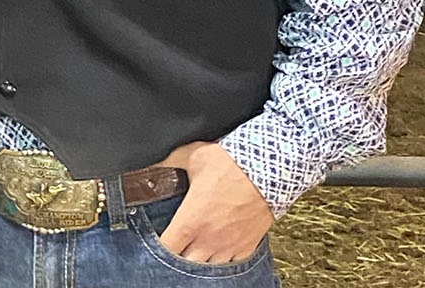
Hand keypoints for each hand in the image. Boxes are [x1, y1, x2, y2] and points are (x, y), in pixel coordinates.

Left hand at [153, 141, 273, 264]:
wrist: (271, 170)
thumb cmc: (232, 163)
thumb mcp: (192, 156)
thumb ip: (169, 163)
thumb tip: (153, 163)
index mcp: (190, 220)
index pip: (167, 248)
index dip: (158, 246)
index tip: (158, 237)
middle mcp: (209, 239)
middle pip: (185, 264)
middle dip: (178, 255)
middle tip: (177, 242)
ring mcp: (229, 245)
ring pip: (208, 267)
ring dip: (199, 258)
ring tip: (196, 246)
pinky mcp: (247, 247)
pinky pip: (231, 264)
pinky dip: (222, 259)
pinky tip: (217, 248)